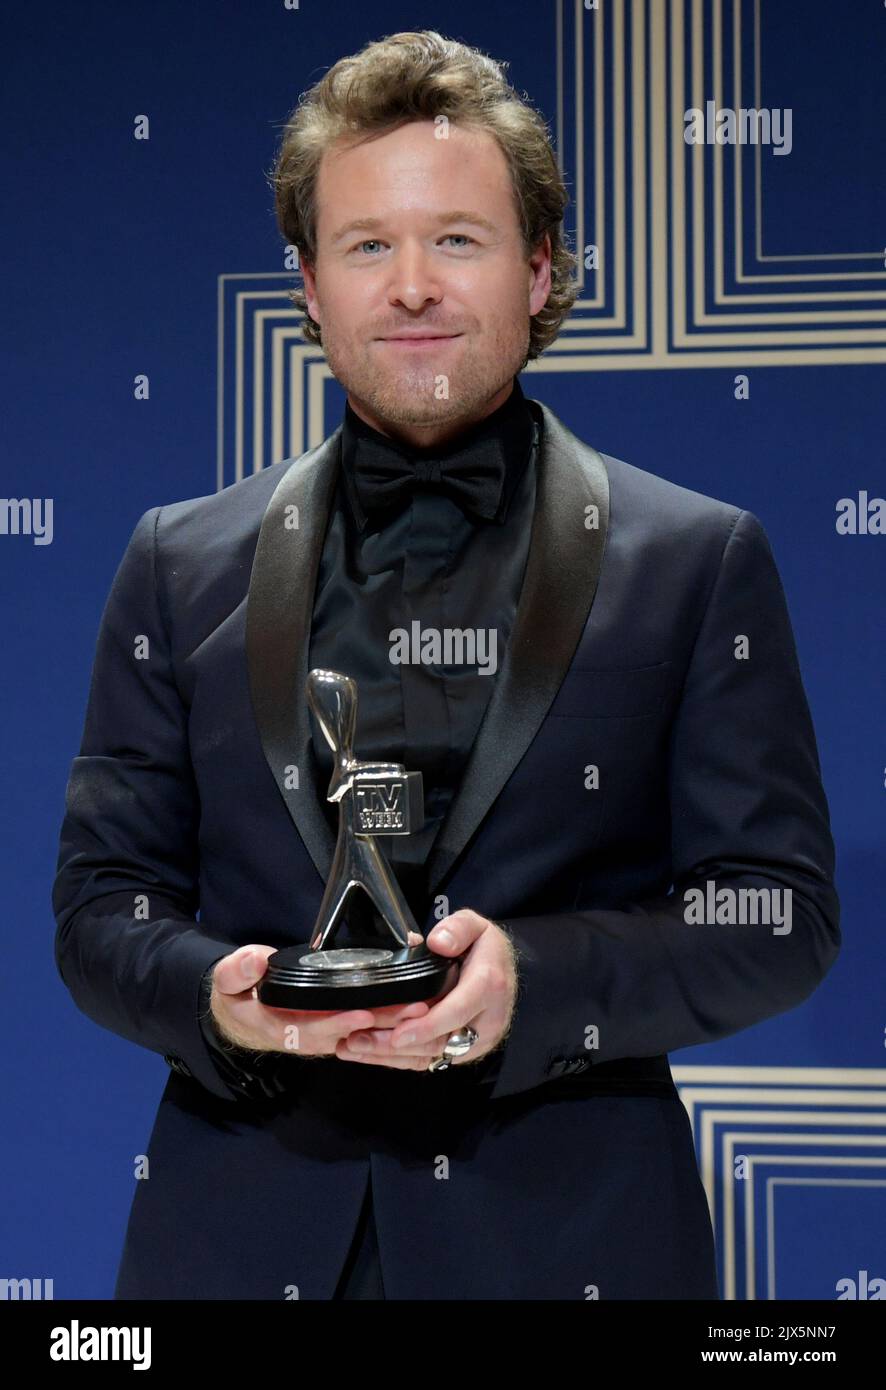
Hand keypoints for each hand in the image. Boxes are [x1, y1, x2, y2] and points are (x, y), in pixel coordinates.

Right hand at [208, 941, 431, 1057]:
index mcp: (280, 1027)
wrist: (242, 1014)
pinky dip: (389, 1027)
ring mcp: (326, 1035)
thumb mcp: (226, 982)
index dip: (337, 1024)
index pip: (312, 1029)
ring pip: (362, 1036)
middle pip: (348, 1036)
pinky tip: (415, 1013)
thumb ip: (237, 971)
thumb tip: (256, 961)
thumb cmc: (238, 995)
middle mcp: (309, 1037)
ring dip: (392, 1027)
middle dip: (380, 1026)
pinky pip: (366, 1033)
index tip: (362, 1015)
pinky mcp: (339, 1030)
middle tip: (414, 1012)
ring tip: (423, 1010)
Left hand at [335, 910, 518, 1071]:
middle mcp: (486, 1022)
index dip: (425, 1027)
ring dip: (389, 1056)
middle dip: (394, 1045)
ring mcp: (475, 1041)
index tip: (397, 1035)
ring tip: (351, 1047)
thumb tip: (437, 943)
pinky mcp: (462, 1052)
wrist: (504, 971)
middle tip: (355, 1040)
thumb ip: (458, 929)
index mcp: (488, 987)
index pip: (455, 1013)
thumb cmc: (485, 948)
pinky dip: (397, 1059)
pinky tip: (367, 1053)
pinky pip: (429, 1059)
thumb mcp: (476, 925)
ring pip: (429, 1056)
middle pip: (437, 1042)